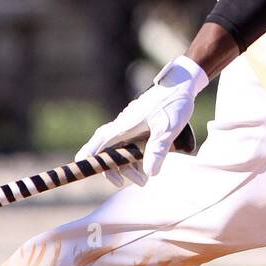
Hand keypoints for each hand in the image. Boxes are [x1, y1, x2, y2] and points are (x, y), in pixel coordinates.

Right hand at [75, 55, 208, 186]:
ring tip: (145, 180)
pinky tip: (147, 166)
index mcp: (124, 126)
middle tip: (140, 182)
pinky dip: (136, 158)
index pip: (99, 142)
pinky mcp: (138, 128)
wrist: (181, 83)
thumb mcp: (168, 129)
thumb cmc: (173, 104)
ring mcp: (130, 127)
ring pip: (121, 151)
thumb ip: (157, 150)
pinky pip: (131, 146)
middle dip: (119, 170)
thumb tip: (149, 173)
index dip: (89, 157)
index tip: (84, 169)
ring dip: (129, 167)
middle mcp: (123, 127)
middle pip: (109, 152)